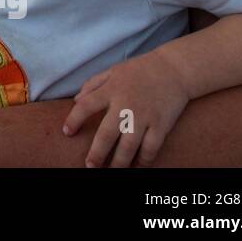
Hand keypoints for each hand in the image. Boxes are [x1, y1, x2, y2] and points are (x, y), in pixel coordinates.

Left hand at [62, 51, 189, 166]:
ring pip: (128, 146)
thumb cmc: (140, 70)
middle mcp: (126, 104)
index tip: (67, 132)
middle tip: (90, 165)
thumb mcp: (113, 71)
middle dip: (97, 153)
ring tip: (112, 171)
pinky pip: (151, 148)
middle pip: (106, 133)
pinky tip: (137, 166)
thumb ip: (93, 84)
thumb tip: (76, 100)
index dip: (74, 119)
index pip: (86, 106)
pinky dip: (144, 160)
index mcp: (111, 89)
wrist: (174, 69)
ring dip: (119, 162)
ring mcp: (144, 116)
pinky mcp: (161, 125)